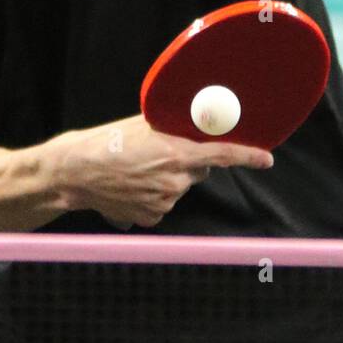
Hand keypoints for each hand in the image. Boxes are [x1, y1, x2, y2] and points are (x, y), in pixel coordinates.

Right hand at [53, 114, 272, 228]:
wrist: (74, 173)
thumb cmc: (105, 141)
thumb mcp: (143, 125)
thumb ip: (172, 129)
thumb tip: (192, 126)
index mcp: (177, 153)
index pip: (223, 155)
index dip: (249, 156)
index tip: (267, 159)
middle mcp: (176, 181)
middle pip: (198, 170)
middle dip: (186, 161)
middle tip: (158, 152)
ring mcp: (165, 202)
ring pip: (179, 187)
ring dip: (167, 178)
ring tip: (136, 169)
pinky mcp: (152, 217)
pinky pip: (163, 203)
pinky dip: (153, 195)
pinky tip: (132, 186)